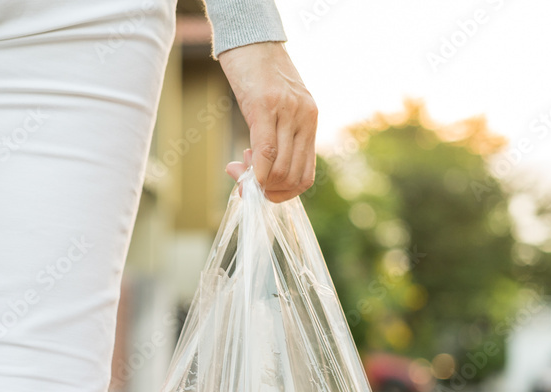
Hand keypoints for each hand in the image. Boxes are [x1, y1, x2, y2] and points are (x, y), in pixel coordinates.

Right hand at [218, 41, 317, 202]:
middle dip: (269, 191)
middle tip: (246, 182)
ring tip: (240, 168)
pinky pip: (267, 150)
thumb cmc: (259, 75)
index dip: (284, 193)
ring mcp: (287, 112)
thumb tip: (260, 172)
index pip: (306, 176)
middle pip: (294, 177)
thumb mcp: (278, 107)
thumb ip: (276, 136)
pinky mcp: (266, 105)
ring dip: (260, 181)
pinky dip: (257, 169)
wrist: (251, 38)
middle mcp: (304, 119)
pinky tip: (243, 169)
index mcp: (309, 122)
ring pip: (281, 168)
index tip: (262, 190)